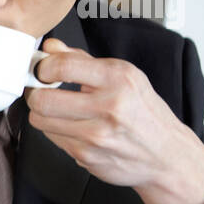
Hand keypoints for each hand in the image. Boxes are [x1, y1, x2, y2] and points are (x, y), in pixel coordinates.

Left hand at [26, 38, 203, 203]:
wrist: (166, 155)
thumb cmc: (144, 113)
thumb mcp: (123, 77)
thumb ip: (81, 60)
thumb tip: (50, 47)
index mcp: (118, 78)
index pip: (61, 66)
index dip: (42, 68)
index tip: (42, 71)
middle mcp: (109, 106)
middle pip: (43, 98)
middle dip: (36, 94)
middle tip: (42, 92)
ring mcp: (96, 134)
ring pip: (41, 120)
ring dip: (43, 114)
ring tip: (59, 110)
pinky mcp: (87, 155)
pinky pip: (52, 138)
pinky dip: (56, 132)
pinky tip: (73, 128)